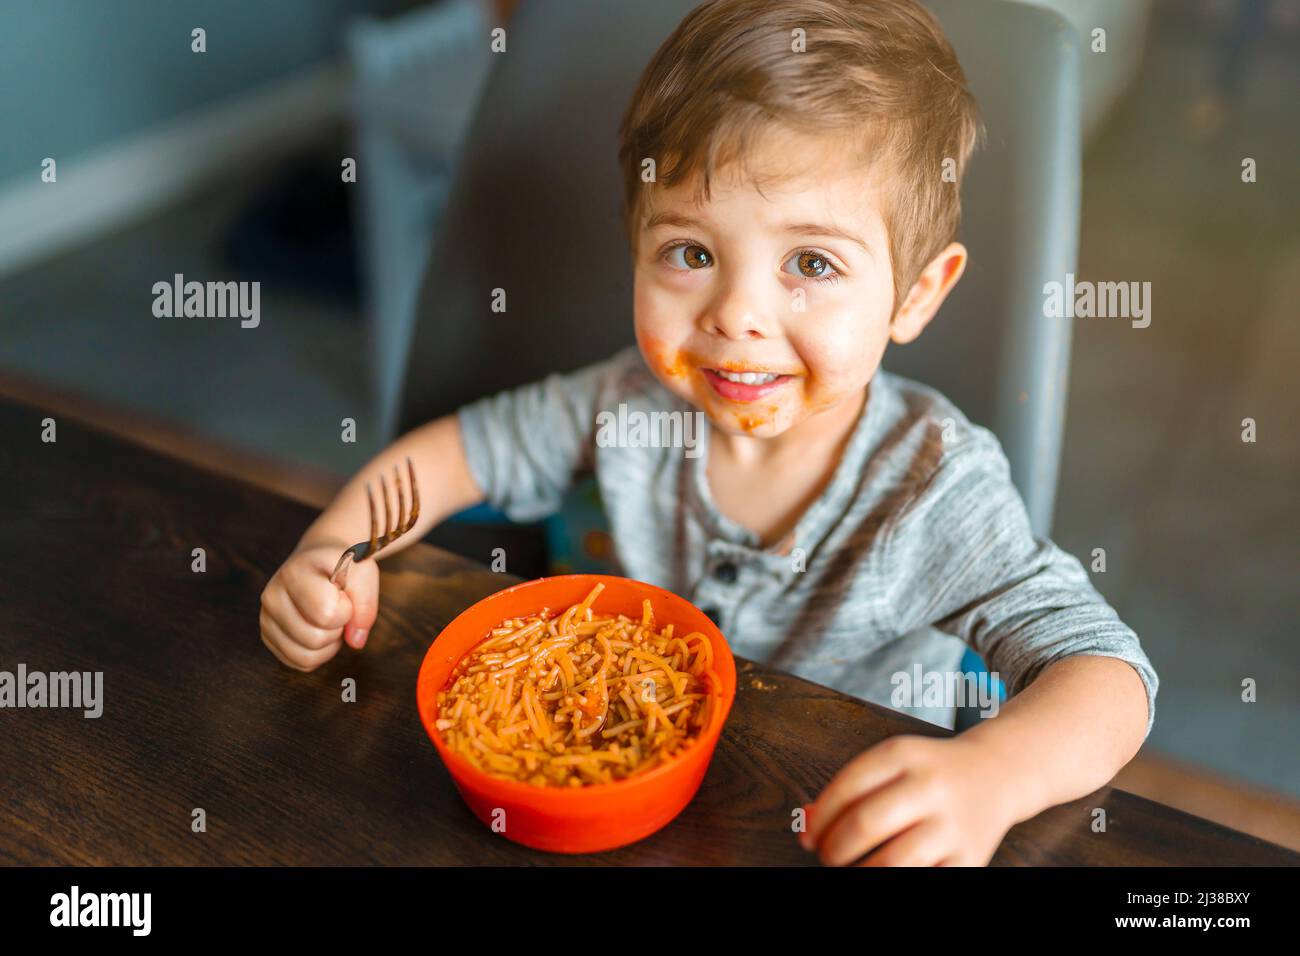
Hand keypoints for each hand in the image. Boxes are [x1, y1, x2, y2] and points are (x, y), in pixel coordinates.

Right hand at [259, 541, 379, 670]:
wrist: (320, 561)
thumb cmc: (343, 566)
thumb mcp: (364, 573)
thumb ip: (365, 605)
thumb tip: (355, 641)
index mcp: (294, 574)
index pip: (326, 614)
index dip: (346, 610)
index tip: (344, 594)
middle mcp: (272, 597)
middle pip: (315, 640)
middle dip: (337, 629)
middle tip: (338, 607)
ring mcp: (266, 619)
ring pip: (306, 658)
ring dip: (328, 645)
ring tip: (329, 619)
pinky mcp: (269, 638)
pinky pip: (300, 663)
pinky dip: (318, 654)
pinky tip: (319, 630)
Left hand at [800, 734, 1017, 865]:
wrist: (996, 773)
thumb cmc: (929, 771)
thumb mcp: (892, 762)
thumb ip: (849, 788)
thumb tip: (806, 823)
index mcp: (903, 754)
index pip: (847, 787)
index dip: (820, 818)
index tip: (809, 836)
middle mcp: (930, 786)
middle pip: (866, 824)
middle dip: (835, 848)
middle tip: (828, 856)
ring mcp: (952, 824)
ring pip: (892, 862)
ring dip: (860, 873)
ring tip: (852, 870)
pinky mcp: (969, 858)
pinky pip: (922, 879)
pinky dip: (894, 881)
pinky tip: (885, 873)